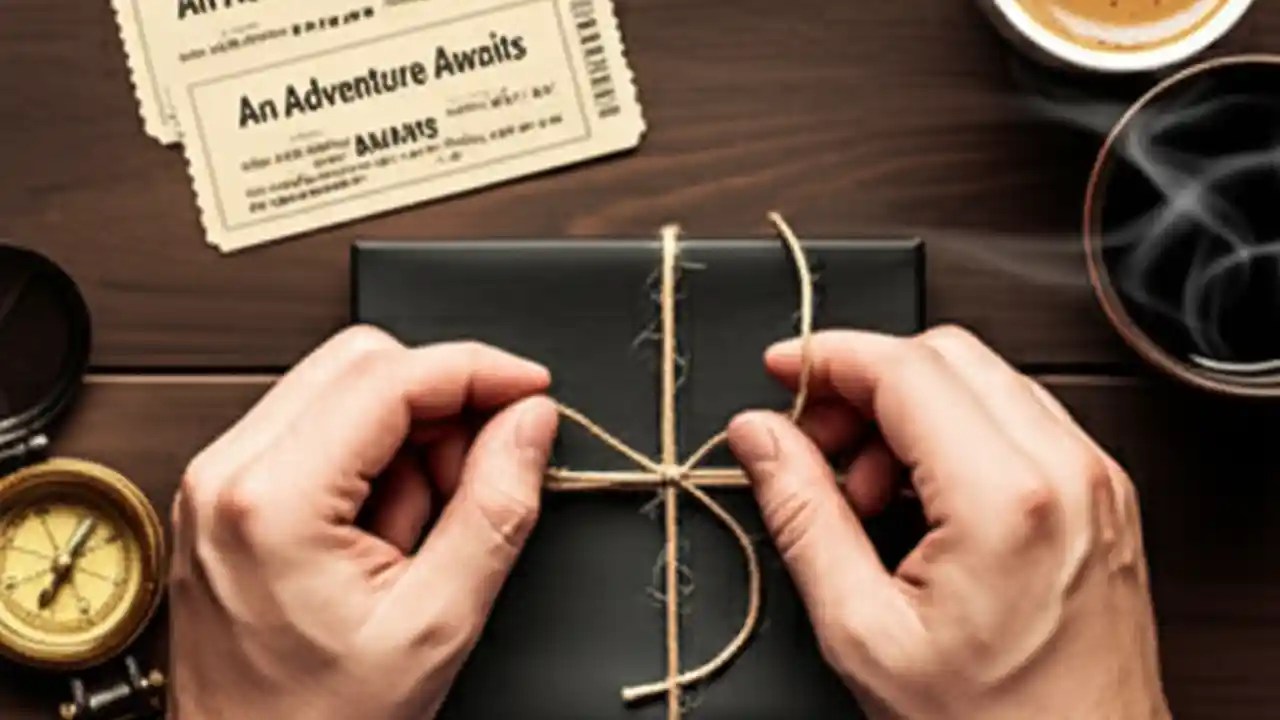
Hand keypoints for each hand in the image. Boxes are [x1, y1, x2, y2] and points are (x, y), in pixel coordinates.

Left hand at [170, 327, 558, 719]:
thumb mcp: (437, 623)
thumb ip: (495, 509)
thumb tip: (528, 424)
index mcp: (272, 501)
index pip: (390, 378)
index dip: (478, 370)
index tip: (531, 388)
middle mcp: (228, 475)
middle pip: (360, 364)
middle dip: (440, 404)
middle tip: (479, 471)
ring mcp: (218, 482)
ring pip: (339, 389)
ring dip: (406, 436)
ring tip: (420, 529)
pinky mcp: (226, 495)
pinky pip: (315, 431)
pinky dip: (372, 460)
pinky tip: (386, 529)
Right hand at [727, 327, 1168, 719]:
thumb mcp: (864, 631)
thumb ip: (802, 515)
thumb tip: (760, 439)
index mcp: (1004, 499)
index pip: (904, 368)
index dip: (828, 357)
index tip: (784, 372)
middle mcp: (1066, 473)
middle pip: (947, 355)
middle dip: (865, 382)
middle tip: (815, 441)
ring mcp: (1094, 482)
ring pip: (983, 380)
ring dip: (909, 409)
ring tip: (865, 490)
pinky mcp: (1102, 498)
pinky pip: (1017, 420)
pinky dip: (954, 435)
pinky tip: (918, 499)